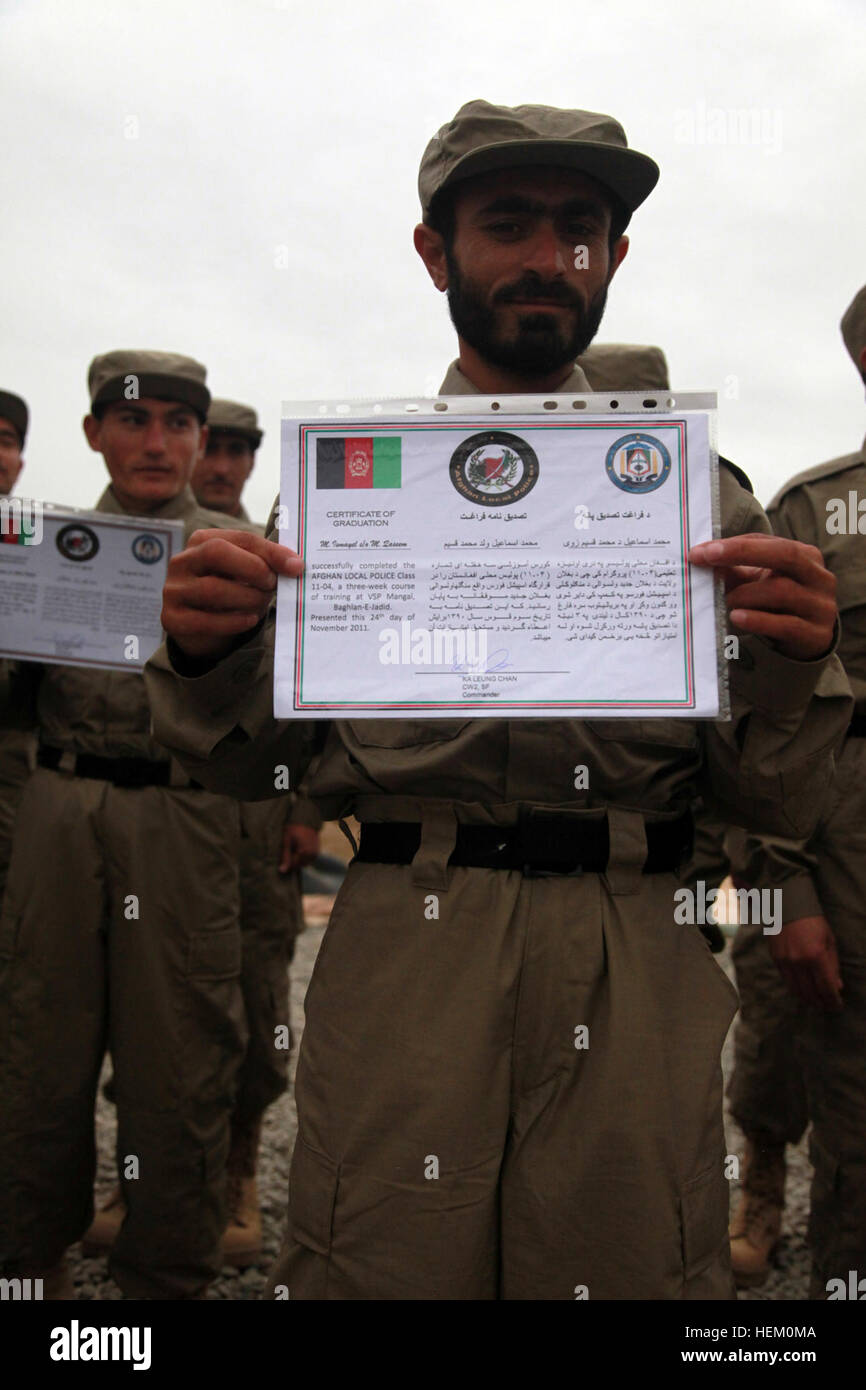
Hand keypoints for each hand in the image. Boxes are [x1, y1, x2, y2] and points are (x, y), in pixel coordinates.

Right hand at [161, 529, 302, 660]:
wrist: (200, 629)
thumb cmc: (229, 593)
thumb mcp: (245, 574)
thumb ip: (265, 564)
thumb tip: (296, 565)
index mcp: (202, 541)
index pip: (240, 538)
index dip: (270, 552)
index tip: (296, 567)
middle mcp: (182, 561)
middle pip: (216, 552)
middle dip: (252, 568)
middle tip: (271, 584)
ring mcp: (174, 590)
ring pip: (212, 589)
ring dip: (246, 598)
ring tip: (261, 604)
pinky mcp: (173, 618)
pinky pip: (205, 620)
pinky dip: (233, 621)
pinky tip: (249, 620)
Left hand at [279, 823, 319, 872]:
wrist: (305, 821)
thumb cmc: (294, 830)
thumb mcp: (287, 842)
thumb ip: (285, 857)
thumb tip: (282, 871)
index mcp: (304, 851)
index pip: (294, 866)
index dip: (286, 864)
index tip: (281, 859)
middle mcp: (312, 854)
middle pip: (299, 865)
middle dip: (292, 862)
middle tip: (288, 852)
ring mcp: (315, 853)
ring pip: (304, 863)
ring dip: (298, 860)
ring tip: (293, 849)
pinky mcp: (317, 852)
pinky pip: (308, 860)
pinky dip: (303, 857)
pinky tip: (299, 849)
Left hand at [689, 534, 835, 659]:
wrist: (807, 642)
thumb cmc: (778, 605)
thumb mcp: (758, 583)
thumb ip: (734, 570)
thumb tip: (701, 558)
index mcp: (806, 556)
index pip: (769, 542)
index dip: (735, 545)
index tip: (700, 551)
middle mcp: (819, 577)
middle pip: (786, 555)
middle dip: (743, 553)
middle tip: (708, 558)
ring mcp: (821, 606)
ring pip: (782, 591)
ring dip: (745, 594)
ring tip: (723, 600)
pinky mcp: (816, 635)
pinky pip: (786, 624)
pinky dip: (758, 620)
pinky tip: (737, 617)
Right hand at [768, 915, 842, 1009]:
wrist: (787, 906)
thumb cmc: (813, 922)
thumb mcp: (829, 941)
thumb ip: (833, 965)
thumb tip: (837, 986)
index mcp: (816, 956)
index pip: (826, 987)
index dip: (833, 1000)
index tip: (837, 1006)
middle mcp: (799, 962)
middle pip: (811, 992)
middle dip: (821, 1003)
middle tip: (827, 1007)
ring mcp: (785, 961)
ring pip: (796, 990)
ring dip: (807, 999)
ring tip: (815, 1002)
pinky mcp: (775, 959)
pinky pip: (786, 980)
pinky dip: (795, 989)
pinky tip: (802, 991)